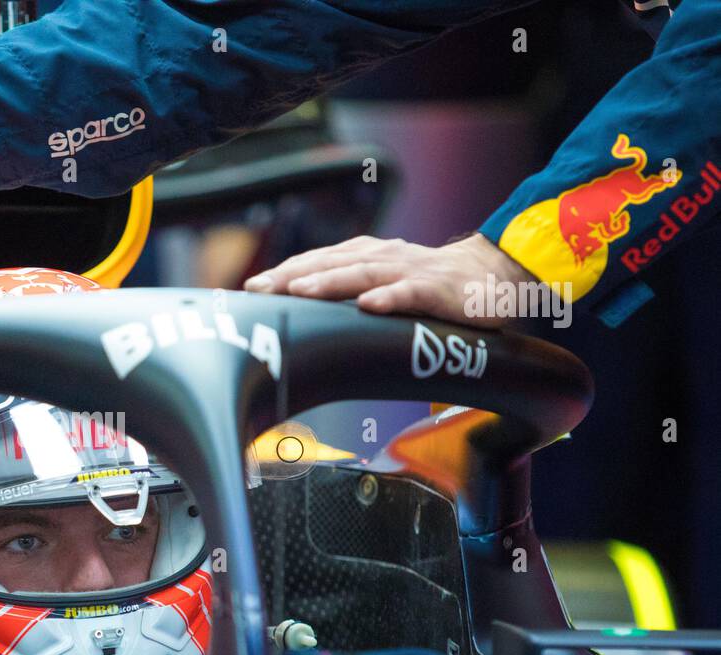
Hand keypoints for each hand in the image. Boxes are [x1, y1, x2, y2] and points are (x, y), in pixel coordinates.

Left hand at [243, 233, 536, 328]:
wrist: (490, 275)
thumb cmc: (426, 284)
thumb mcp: (381, 283)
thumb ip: (345, 293)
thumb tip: (297, 316)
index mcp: (365, 255)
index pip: (316, 261)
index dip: (283, 272)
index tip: (248, 288)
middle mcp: (382, 257)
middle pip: (330, 264)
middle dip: (292, 276)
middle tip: (259, 289)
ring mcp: (410, 272)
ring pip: (363, 274)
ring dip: (330, 282)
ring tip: (300, 292)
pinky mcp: (438, 290)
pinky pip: (411, 293)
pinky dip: (389, 298)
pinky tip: (369, 306)